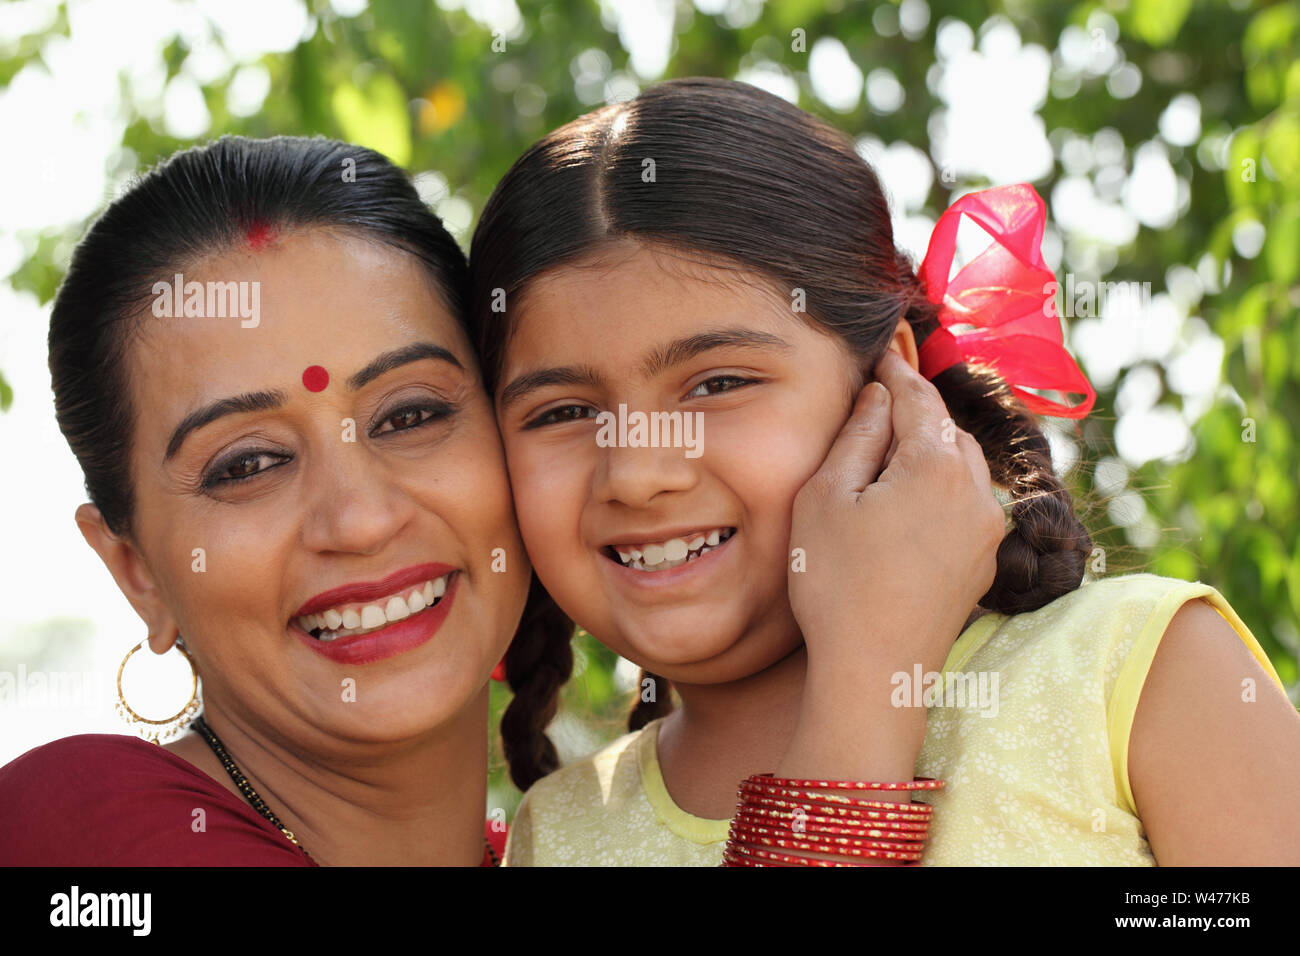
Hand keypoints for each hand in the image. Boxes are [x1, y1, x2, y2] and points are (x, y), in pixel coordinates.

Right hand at [788, 349, 1003, 702]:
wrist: (876, 674)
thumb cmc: (835, 585)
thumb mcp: (825, 499)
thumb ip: (856, 437)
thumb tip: (878, 397)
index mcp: (936, 466)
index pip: (917, 398)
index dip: (896, 372)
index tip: (880, 353)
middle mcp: (976, 491)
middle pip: (946, 429)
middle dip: (915, 410)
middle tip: (880, 397)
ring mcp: (986, 530)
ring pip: (962, 466)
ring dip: (931, 449)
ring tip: (891, 449)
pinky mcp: (983, 562)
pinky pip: (967, 503)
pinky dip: (941, 487)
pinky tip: (908, 500)